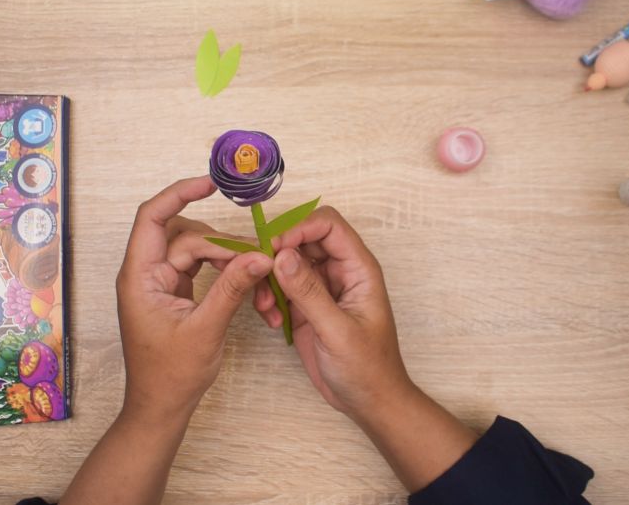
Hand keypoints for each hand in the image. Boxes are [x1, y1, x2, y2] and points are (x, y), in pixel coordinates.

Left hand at [117, 176, 272, 419]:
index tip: (210, 183)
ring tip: (252, 272)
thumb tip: (259, 256)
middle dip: (220, 241)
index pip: (153, 217)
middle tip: (254, 257)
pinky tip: (243, 280)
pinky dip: (222, 269)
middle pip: (184, 233)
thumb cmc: (172, 375)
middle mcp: (146, 273)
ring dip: (224, 255)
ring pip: (195, 247)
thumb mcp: (206, 329)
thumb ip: (232, 288)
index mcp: (140, 276)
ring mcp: (160, 281)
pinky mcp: (174, 291)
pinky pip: (200, 265)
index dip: (179, 193)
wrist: (161, 406)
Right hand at [252, 206, 414, 419]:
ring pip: (287, 263)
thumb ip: (310, 293)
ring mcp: (321, 289)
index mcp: (358, 269)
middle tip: (259, 276)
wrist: (369, 401)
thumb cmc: (368, 368)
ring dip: (270, 280)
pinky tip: (271, 320)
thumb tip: (283, 256)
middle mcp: (340, 272)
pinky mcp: (306, 307)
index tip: (274, 248)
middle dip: (277, 254)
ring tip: (266, 307)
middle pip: (302, 240)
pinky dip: (269, 299)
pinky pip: (280, 288)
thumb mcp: (338, 331)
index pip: (328, 226)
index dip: (299, 228)